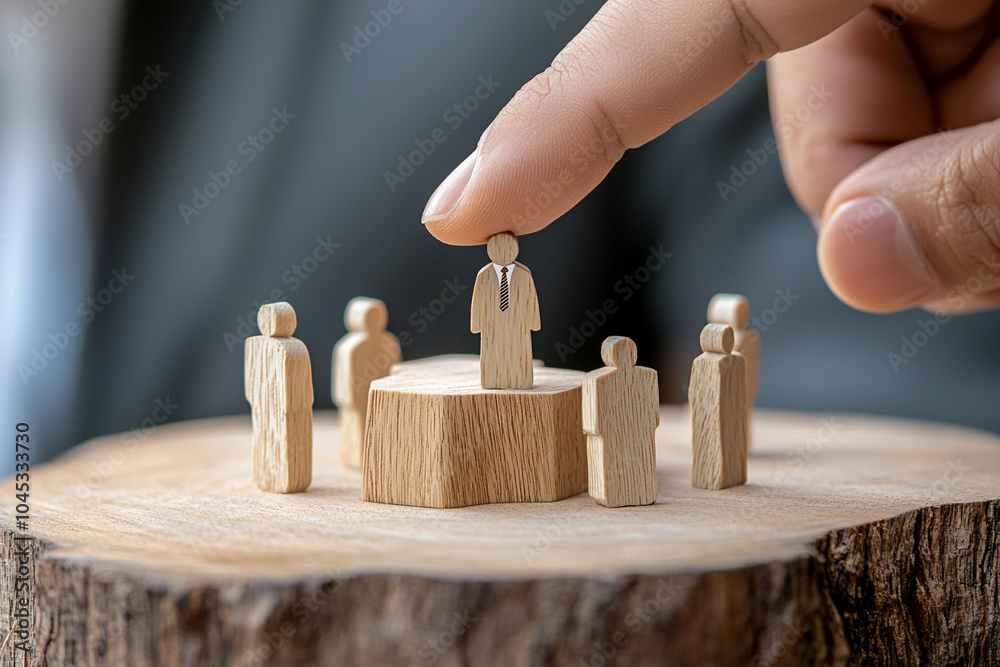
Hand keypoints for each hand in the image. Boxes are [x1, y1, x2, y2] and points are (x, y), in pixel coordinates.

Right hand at [421, 0, 999, 313]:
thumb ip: (980, 195)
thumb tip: (858, 264)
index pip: (670, 14)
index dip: (562, 118)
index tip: (468, 208)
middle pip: (788, 103)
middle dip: (863, 189)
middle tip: (969, 214)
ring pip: (844, 132)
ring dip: (917, 190)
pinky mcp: (943, 16)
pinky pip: (890, 121)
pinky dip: (939, 175)